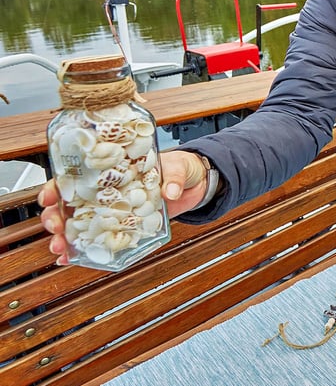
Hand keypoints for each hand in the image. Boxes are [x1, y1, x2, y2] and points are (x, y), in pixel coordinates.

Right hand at [37, 150, 210, 264]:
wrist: (197, 183)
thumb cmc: (181, 168)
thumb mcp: (177, 166)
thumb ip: (172, 177)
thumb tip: (169, 191)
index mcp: (114, 171)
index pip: (77, 176)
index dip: (58, 186)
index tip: (50, 196)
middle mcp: (109, 192)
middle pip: (72, 203)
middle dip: (56, 216)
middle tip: (55, 227)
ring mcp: (115, 211)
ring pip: (81, 224)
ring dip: (65, 237)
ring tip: (60, 248)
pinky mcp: (126, 227)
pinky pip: (101, 239)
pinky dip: (84, 249)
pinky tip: (72, 258)